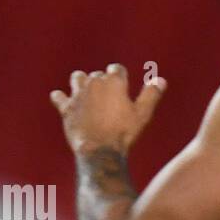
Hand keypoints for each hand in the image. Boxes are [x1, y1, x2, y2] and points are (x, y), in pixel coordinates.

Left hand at [49, 62, 166, 154]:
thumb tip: (160, 80)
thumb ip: (151, 95)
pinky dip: (60, 98)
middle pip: (97, 75)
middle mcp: (94, 83)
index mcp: (114, 81)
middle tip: (107, 97)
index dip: (120, 76)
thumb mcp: (142, 115)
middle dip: (102, 83)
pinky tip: (62, 100)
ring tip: (85, 92)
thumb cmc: (123, 133)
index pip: (116, 69)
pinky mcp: (66, 108)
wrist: (99, 151)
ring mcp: (78, 94)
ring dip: (81, 82)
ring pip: (77, 78)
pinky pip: (58, 97)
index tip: (121, 84)